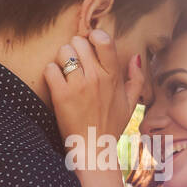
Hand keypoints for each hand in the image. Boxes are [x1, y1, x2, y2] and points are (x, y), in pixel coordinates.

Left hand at [43, 28, 143, 148]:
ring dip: (61, 58)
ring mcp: (79, 86)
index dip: (94, 36)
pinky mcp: (61, 96)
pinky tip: (55, 82)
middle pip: (79, 42)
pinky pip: (50, 69)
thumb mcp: (131, 103)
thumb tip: (136, 57)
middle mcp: (97, 78)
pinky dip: (50, 72)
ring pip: (63, 52)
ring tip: (64, 71)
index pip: (104, 40)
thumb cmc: (111, 126)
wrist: (94, 150)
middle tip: (74, 61)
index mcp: (113, 77)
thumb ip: (137, 79)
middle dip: (74, 48)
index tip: (89, 43)